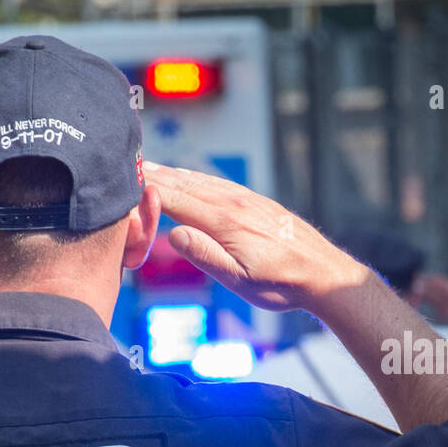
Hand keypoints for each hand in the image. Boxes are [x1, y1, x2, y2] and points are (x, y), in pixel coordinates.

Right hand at [142, 160, 369, 313]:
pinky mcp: (255, 203)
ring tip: (150, 166)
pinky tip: (189, 178)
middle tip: (127, 163)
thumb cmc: (281, 284)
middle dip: (155, 174)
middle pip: (185, 184)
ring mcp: (246, 200)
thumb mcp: (239, 280)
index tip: (124, 179)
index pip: (176, 199)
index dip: (148, 188)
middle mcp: (234, 203)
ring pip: (201, 181)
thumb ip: (206, 255)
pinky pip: (218, 184)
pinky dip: (196, 178)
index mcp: (225, 222)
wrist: (322, 272)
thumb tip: (174, 234)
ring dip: (173, 172)